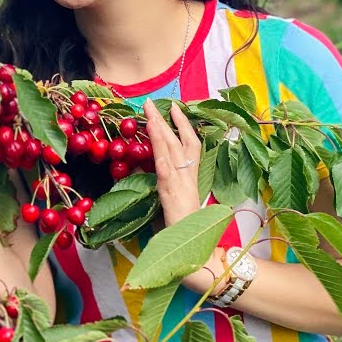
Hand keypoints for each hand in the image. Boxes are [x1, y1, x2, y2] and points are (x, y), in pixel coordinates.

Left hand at [142, 99, 203, 227]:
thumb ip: (168, 176)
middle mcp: (187, 173)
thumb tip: (156, 161)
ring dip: (160, 133)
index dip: (183, 123)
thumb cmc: (183, 217)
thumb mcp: (176, 192)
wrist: (190, 238)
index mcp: (191, 172)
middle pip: (178, 140)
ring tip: (150, 116)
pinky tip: (155, 149)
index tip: (173, 107)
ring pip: (170, 151)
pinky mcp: (171, 192)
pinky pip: (166, 172)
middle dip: (165, 120)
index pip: (190, 141)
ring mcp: (180, 181)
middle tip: (152, 103)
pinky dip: (161, 159)